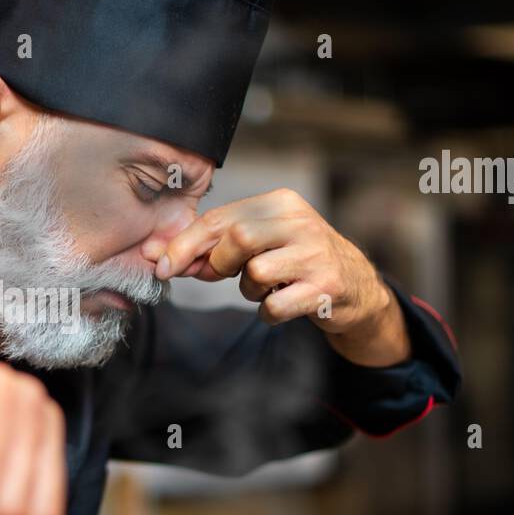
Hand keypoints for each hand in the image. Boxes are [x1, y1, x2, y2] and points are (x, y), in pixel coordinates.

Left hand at [156, 187, 409, 366]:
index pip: (220, 218)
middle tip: (223, 275)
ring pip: (256, 272)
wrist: (354, 286)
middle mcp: (301, 222)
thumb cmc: (293, 262)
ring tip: (265, 287)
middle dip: (219, 263)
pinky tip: (282, 304)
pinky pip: (274, 305)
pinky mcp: (327, 287)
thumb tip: (158, 256)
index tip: (162, 265)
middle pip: (237, 238)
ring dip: (248, 290)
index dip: (185, 244)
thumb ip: (213, 246)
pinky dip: (268, 312)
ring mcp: (316, 254)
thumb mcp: (258, 243)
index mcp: (280, 203)